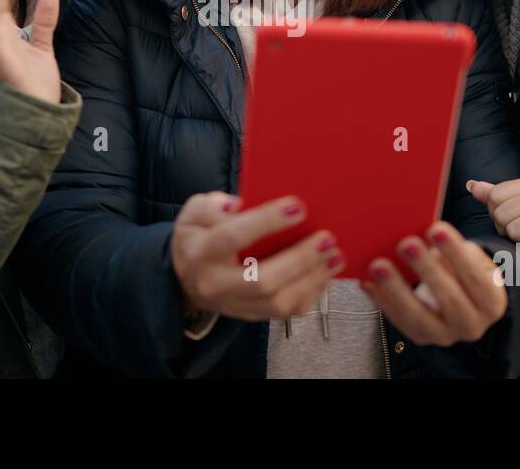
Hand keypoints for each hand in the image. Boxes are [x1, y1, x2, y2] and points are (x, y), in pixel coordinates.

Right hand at [171, 192, 343, 321]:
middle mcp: (216, 284)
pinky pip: (286, 313)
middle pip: (262, 280)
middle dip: (300, 259)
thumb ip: (212, 205)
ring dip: (312, 280)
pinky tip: (324, 274)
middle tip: (326, 239)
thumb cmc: (198, 235)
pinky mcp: (251, 315)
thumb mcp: (194, 211)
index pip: (233, 236)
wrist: (185, 275)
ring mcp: (234, 304)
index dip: (267, 221)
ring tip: (334, 257)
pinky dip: (311, 294)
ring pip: (278, 302)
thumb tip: (238, 205)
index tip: (298, 207)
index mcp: (201, 252)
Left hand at [361, 221, 505, 346]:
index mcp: (491, 302)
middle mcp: (472, 324)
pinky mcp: (420, 338)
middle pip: (449, 299)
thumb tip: (423, 234)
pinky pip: (397, 320)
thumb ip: (453, 250)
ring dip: (396, 289)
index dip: (456, 253)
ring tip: (378, 264)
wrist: (462, 300)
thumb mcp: (470, 259)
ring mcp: (445, 335)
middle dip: (426, 269)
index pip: (476, 278)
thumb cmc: (464, 270)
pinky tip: (367, 282)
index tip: (436, 228)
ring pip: (418, 316)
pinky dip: (381, 300)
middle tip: (406, 243)